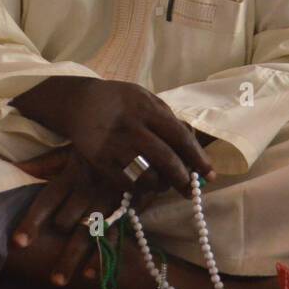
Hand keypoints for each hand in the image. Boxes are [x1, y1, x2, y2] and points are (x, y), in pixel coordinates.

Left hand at [11, 152, 123, 285]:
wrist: (141, 146)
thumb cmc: (98, 151)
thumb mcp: (71, 152)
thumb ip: (45, 163)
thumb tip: (16, 167)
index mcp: (72, 175)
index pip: (47, 200)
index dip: (32, 221)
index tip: (18, 242)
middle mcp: (89, 189)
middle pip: (67, 221)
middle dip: (54, 243)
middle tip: (35, 267)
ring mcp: (109, 202)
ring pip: (88, 233)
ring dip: (73, 257)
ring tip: (58, 281)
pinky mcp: (126, 210)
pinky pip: (114, 236)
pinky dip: (102, 256)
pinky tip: (90, 275)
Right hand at [41, 77, 213, 197]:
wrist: (78, 102)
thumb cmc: (120, 101)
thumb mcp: (146, 98)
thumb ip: (168, 118)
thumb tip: (192, 143)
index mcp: (147, 109)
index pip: (180, 137)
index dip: (198, 158)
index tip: (210, 175)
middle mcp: (132, 127)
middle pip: (166, 160)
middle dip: (183, 179)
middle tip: (190, 190)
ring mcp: (114, 146)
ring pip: (147, 176)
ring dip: (161, 185)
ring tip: (164, 184)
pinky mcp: (100, 162)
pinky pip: (127, 184)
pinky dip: (140, 188)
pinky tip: (143, 184)